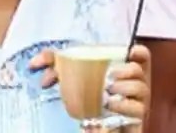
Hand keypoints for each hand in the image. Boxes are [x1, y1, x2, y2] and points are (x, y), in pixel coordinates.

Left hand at [30, 45, 150, 126]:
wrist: (93, 130)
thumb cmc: (85, 101)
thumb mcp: (70, 80)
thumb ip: (54, 66)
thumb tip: (33, 63)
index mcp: (123, 71)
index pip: (142, 55)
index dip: (138, 51)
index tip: (128, 51)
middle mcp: (134, 85)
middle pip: (139, 70)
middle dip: (125, 71)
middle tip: (108, 78)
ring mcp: (136, 102)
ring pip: (141, 88)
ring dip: (124, 88)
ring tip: (107, 95)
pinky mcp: (135, 119)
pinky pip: (138, 109)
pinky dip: (124, 106)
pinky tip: (110, 106)